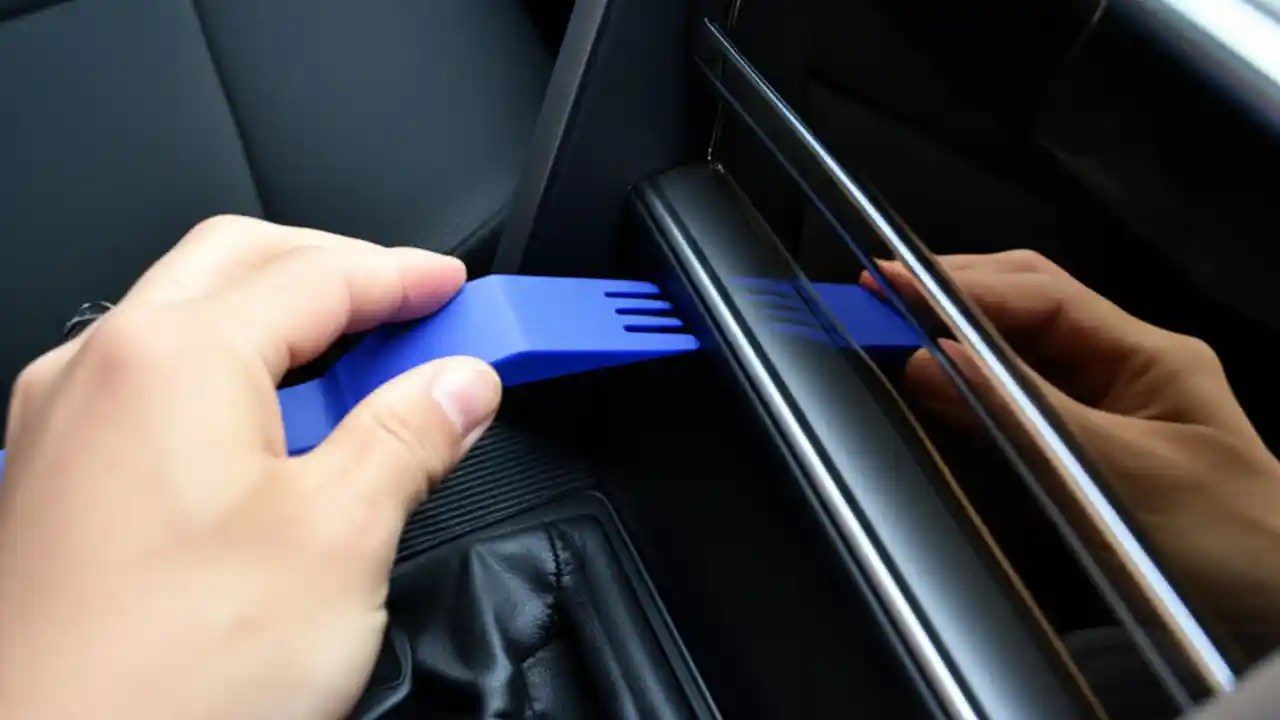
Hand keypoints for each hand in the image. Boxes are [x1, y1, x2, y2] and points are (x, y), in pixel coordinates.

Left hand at [0, 216, 501, 718]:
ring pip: (193, 319)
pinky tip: (285, 436)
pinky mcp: (58, 481)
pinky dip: (236, 378)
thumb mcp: (338, 541)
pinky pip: (159, 386)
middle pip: (242, 266)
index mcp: (170, 360)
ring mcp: (66, 424)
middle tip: (416, 309)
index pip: (316, 275)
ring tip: (366, 374)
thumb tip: (457, 385)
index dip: (404, 276)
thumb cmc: (160, 683)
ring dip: (287, 324)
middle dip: (340, 272)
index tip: (456, 289)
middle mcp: (100, 371)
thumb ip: (408, 438)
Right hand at [867, 250, 1279, 650]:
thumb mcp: (1117, 473)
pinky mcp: (1089, 452)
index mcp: (1148, 353)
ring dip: (956, 339)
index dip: (957, 283)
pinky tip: (933, 387)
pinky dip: (970, 389)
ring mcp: (1109, 409)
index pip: (1038, 295)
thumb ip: (1021, 414)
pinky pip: (1020, 403)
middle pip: (1026, 308)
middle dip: (951, 296)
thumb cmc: (1229, 543)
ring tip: (887, 330)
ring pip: (1019, 353)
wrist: (1278, 616)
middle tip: (871, 298)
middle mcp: (1126, 368)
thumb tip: (926, 362)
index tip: (885, 281)